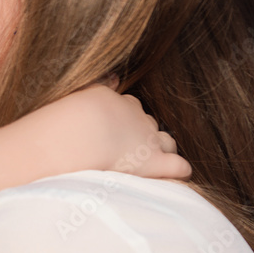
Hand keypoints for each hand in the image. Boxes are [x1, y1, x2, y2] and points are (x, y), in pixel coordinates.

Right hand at [23, 84, 188, 179]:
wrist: (82, 133)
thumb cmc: (73, 116)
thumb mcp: (85, 91)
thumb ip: (101, 83)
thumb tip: (115, 77)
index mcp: (122, 103)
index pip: (131, 107)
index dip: (123, 119)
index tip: (110, 128)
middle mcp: (140, 119)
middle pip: (149, 124)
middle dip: (142, 134)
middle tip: (123, 147)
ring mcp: (150, 141)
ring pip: (168, 142)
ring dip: (162, 149)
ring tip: (147, 160)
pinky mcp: (156, 162)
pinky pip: (179, 166)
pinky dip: (178, 170)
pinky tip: (170, 175)